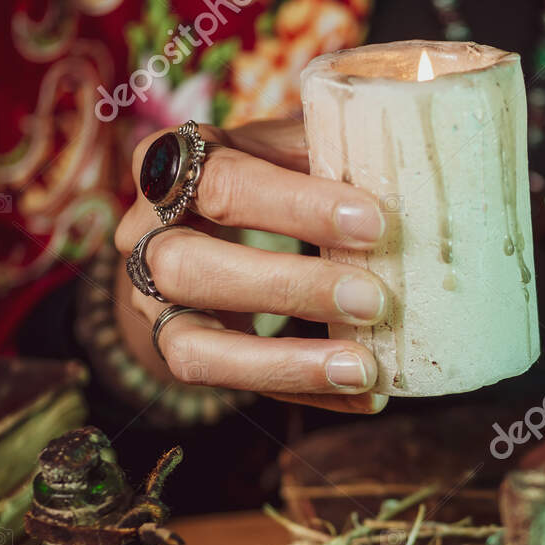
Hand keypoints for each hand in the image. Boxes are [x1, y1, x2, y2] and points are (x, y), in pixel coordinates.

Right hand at [114, 118, 389, 411]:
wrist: (205, 224)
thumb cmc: (265, 174)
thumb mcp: (286, 149)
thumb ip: (325, 153)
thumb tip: (400, 175)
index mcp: (170, 165)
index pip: (222, 182)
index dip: (296, 205)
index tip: (373, 222)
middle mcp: (144, 235)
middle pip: (189, 265)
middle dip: (287, 286)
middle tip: (372, 300)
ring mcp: (153, 303)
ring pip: (195, 347)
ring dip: (285, 363)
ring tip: (363, 368)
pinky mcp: (178, 352)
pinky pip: (233, 386)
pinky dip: (304, 390)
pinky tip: (364, 395)